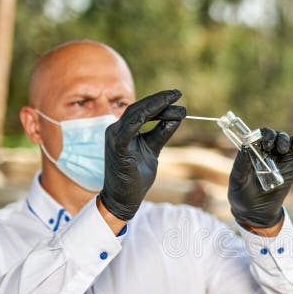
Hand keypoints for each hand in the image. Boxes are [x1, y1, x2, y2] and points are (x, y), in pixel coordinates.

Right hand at [99, 90, 185, 220]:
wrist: (123, 199)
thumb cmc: (136, 176)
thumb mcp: (153, 150)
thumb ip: (162, 133)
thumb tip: (177, 117)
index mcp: (124, 130)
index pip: (141, 110)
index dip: (158, 102)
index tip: (176, 97)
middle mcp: (116, 130)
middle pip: (139, 108)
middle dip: (159, 100)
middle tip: (177, 94)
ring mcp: (114, 138)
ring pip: (136, 114)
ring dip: (156, 107)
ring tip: (174, 102)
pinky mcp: (118, 148)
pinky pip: (130, 129)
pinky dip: (144, 119)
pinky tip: (161, 112)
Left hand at [228, 127, 292, 227]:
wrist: (254, 210)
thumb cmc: (241, 192)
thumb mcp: (237, 178)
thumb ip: (241, 162)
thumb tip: (246, 146)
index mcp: (255, 149)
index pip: (263, 134)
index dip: (266, 136)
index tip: (266, 145)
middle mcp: (270, 150)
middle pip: (278, 136)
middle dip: (281, 139)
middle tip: (280, 149)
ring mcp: (283, 157)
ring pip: (291, 142)